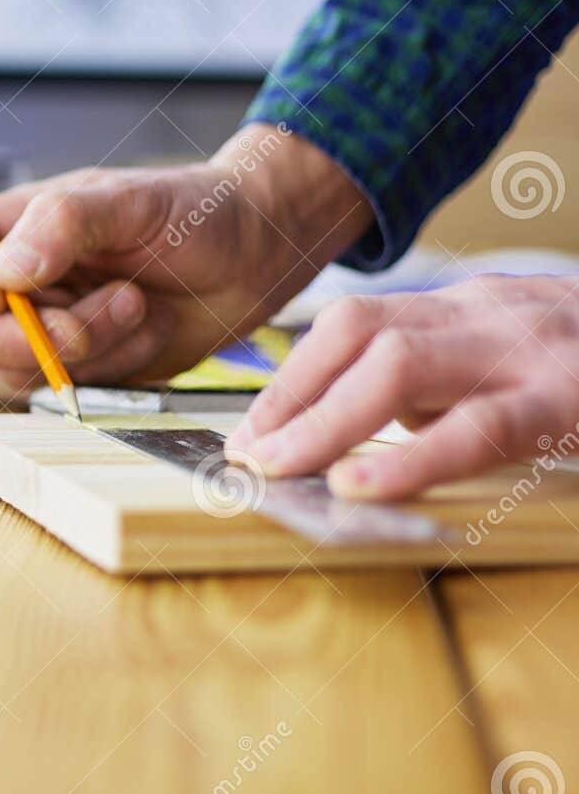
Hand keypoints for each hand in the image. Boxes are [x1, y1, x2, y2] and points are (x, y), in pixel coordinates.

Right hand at [0, 124, 372, 387]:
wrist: (254, 255)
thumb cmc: (192, 210)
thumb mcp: (130, 199)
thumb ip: (65, 225)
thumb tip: (5, 273)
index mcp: (7, 230)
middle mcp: (14, 284)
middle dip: (27, 336)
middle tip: (82, 323)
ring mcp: (46, 330)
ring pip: (20, 369)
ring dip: (85, 346)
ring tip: (137, 303)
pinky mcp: (84, 368)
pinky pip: (71, 389)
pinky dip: (115, 362)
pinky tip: (149, 325)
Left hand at [228, 276, 578, 499]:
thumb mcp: (512, 358)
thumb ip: (443, 386)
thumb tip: (352, 436)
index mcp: (469, 307)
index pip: (353, 325)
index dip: (292, 377)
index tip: (250, 431)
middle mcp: (491, 314)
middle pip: (361, 334)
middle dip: (292, 396)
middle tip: (247, 457)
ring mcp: (531, 350)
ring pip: (401, 364)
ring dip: (326, 420)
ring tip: (281, 469)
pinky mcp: (570, 398)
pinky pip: (481, 427)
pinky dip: (412, 458)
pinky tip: (364, 485)